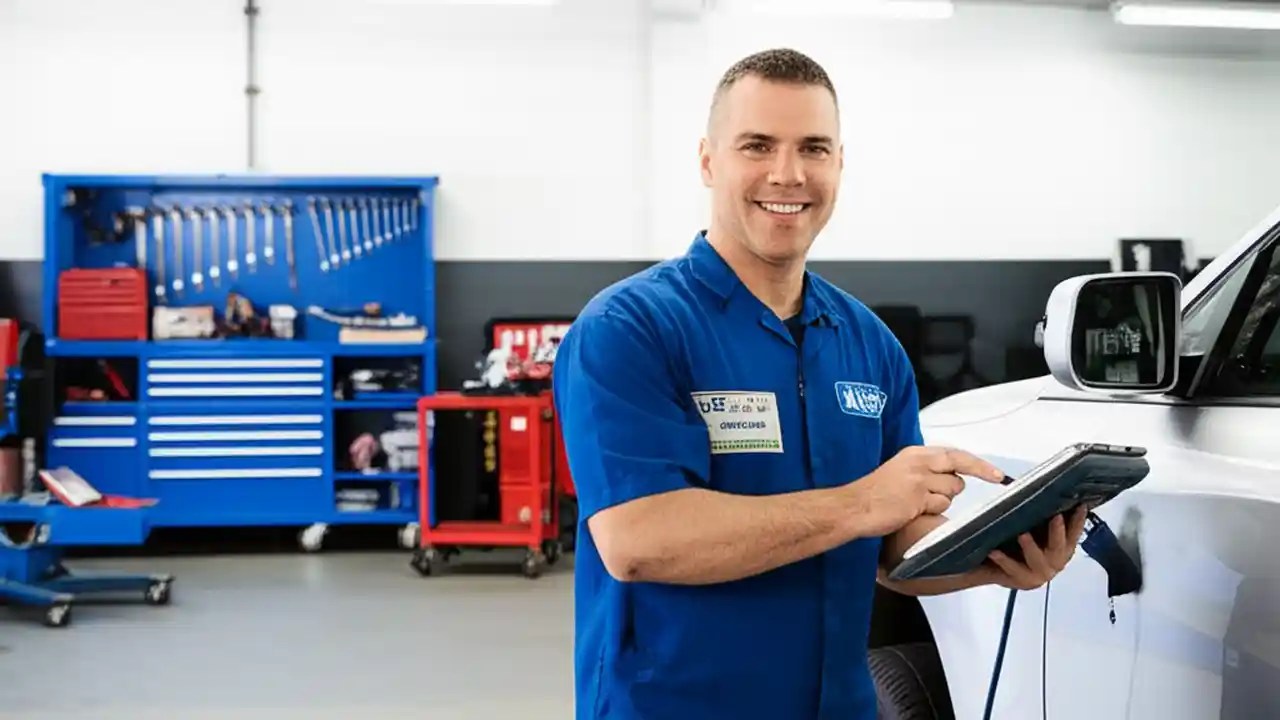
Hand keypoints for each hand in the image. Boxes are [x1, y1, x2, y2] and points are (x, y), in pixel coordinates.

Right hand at [847, 446, 1005, 536]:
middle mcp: (919, 462)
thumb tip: (952, 478)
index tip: (997, 474)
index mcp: (915, 453)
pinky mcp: (918, 498)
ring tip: (918, 503)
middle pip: (959, 467)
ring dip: (942, 499)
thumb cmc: (875, 493)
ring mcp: (919, 480)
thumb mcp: (901, 471)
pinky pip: (941, 505)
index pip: (954, 454)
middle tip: (992, 481)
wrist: (855, 506)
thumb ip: (925, 470)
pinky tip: (914, 511)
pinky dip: (933, 510)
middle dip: (971, 478)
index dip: (978, 464)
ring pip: (952, 490)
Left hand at [981, 506, 1089, 590]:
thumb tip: (1050, 493)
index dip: (1078, 520)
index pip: (1074, 533)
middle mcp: (1055, 562)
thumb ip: (1046, 519)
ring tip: (1022, 535)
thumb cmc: (1022, 545)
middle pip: (1059, 547)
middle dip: (1058, 532)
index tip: (1080, 505)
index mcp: (1063, 549)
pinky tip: (994, 551)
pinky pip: (1012, 569)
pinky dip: (1004, 560)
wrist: (999, 570)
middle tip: (1056, 517)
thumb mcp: (1037, 531)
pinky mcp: (1020, 580)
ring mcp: (1038, 573)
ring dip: (1031, 547)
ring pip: (1037, 560)